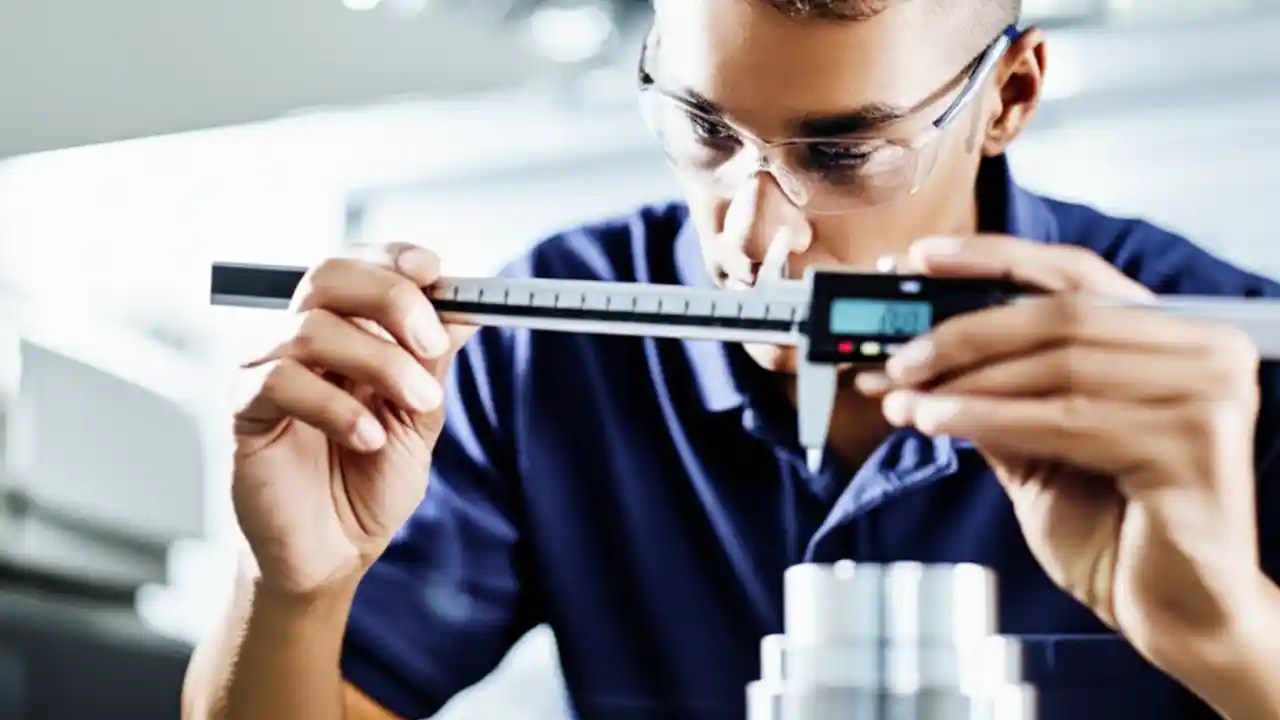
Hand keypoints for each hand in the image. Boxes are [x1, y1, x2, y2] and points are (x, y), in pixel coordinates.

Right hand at [231, 243, 476, 596]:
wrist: (334, 552)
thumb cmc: (369, 483)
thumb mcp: (419, 419)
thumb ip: (432, 364)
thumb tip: (466, 311)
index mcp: (345, 332)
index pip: (358, 267)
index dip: (392, 259)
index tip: (434, 270)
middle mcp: (301, 341)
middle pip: (328, 277)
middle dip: (389, 298)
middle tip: (430, 343)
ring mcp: (266, 371)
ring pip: (311, 328)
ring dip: (380, 364)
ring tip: (414, 408)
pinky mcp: (243, 411)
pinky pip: (278, 381)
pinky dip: (335, 405)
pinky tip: (365, 438)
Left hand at [856, 235, 1265, 670]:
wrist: (1175, 614)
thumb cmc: (1112, 529)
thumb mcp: (1040, 446)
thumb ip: (997, 393)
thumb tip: (913, 353)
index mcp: (1173, 335)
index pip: (1075, 275)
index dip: (994, 258)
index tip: (922, 258)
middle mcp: (1202, 350)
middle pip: (1058, 318)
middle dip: (961, 334)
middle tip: (893, 357)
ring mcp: (1206, 394)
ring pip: (1055, 366)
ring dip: (962, 381)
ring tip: (901, 398)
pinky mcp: (1192, 444)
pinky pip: (1062, 419)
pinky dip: (985, 417)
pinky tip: (933, 422)